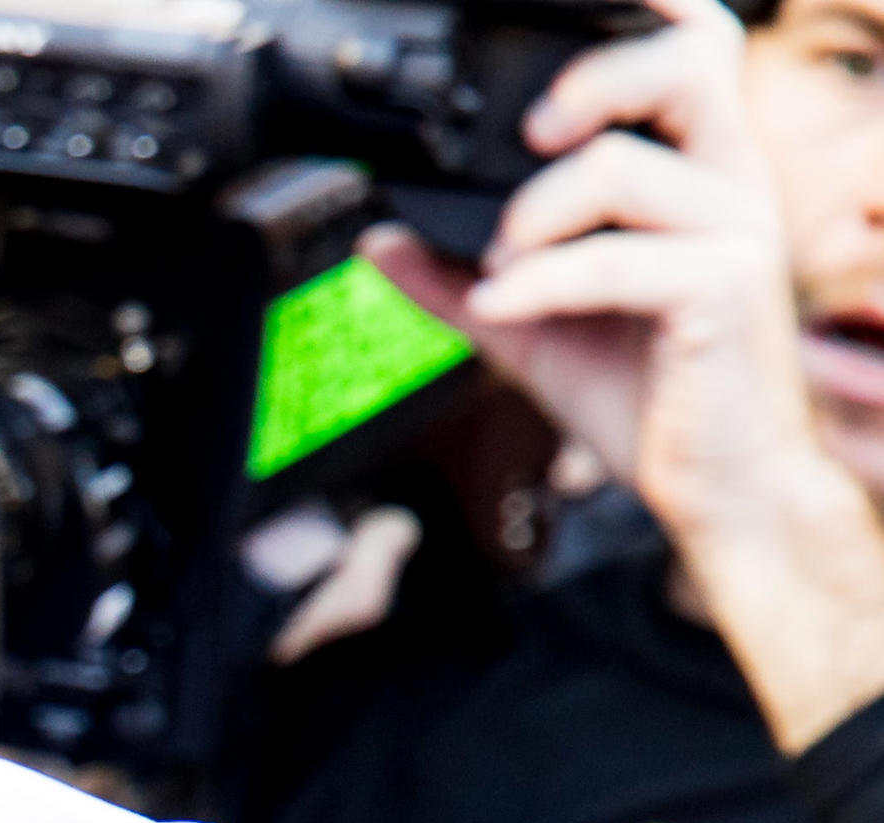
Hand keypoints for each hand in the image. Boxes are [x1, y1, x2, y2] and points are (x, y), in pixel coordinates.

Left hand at [366, 0, 883, 742]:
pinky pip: (618, 261)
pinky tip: (501, 307)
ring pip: (623, 170)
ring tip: (498, 271)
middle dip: (593, 80)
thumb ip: (461, 277)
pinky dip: (540, 282)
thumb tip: (381, 240)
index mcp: (695, 171)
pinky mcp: (726, 292)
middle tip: (527, 136)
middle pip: (689, 62)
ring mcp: (734, 232)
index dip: (638, 20)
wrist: (712, 483)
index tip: (543, 64)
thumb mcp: (533, 328)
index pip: (693, 50)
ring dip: (531, 217)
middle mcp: (729, 183)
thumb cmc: (647, 396)